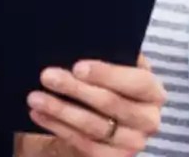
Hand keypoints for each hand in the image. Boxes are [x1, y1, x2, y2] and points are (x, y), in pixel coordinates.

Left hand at [26, 54, 165, 155]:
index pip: (137, 81)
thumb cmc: (105, 86)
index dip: (107, 73)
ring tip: (35, 97)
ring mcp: (133, 142)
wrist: (98, 121)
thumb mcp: (110, 71)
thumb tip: (77, 45)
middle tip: (47, 76)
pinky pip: (84, 144)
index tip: (77, 67)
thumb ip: (105, 58)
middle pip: (111, 103)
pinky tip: (40, 115)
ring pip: (94, 125)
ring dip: (61, 110)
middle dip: (75, 88)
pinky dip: (58, 128)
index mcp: (153, 91)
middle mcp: (149, 119)